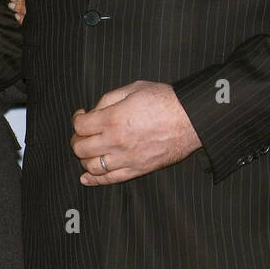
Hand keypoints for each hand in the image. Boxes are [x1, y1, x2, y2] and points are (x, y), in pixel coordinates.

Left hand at [71, 80, 200, 185]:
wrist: (192, 118)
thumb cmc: (165, 100)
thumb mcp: (134, 88)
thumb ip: (108, 99)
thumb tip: (94, 112)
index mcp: (113, 119)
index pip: (80, 126)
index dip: (77, 119)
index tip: (82, 115)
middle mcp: (116, 141)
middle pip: (80, 148)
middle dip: (77, 139)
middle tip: (83, 133)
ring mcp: (126, 158)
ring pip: (91, 166)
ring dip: (84, 158)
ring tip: (89, 149)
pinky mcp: (138, 170)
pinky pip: (110, 180)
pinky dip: (94, 180)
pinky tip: (86, 177)